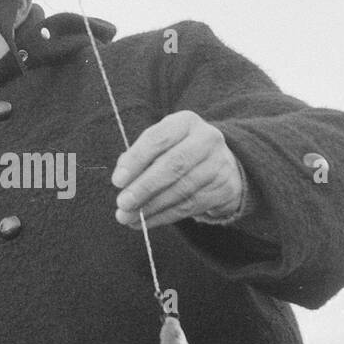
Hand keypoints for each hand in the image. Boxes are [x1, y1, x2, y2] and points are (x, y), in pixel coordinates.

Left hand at [111, 110, 247, 229]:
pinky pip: (190, 206)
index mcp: (185, 122)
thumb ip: (139, 157)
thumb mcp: (161, 145)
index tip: (118, 180)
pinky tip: (146, 221)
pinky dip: (164, 216)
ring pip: (182, 189)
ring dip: (151, 206)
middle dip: (144, 187)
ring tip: (128, 217)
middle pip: (173, 165)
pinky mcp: (224, 189)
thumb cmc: (179, 151)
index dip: (136, 160)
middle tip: (123, 203)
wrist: (221, 165)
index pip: (158, 138)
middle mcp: (206, 139)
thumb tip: (122, 177)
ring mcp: (219, 164)